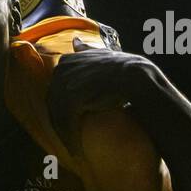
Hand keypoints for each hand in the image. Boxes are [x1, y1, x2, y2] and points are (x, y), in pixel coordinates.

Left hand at [48, 37, 163, 151]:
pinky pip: (66, 122)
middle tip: (70, 140)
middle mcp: (63, 68)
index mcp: (67, 59)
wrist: (137, 78)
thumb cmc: (123, 69)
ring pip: (58, 114)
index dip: (61, 108)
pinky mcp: (72, 97)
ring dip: (64, 134)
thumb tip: (75, 41)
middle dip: (59, 122)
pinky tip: (76, 149)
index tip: (69, 121)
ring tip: (74, 149)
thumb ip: (86, 50)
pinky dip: (70, 138)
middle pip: (54, 102)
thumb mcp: (102, 54)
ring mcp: (66, 82)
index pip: (56, 90)